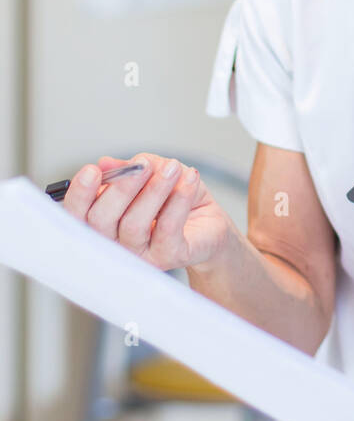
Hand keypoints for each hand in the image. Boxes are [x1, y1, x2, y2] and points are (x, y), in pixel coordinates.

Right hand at [61, 153, 230, 270]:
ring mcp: (141, 254)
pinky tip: (189, 179)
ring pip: (134, 224)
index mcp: (103, 222)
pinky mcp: (169, 257)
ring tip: (173, 168)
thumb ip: (130, 167)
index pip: (77, 215)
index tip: (92, 170)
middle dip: (121, 188)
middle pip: (100, 221)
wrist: (209, 223)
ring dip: (154, 190)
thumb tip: (107, 163)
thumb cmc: (174, 199)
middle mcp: (116, 243)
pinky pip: (167, 227)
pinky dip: (179, 198)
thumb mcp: (153, 172)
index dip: (79, 194)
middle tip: (142, 165)